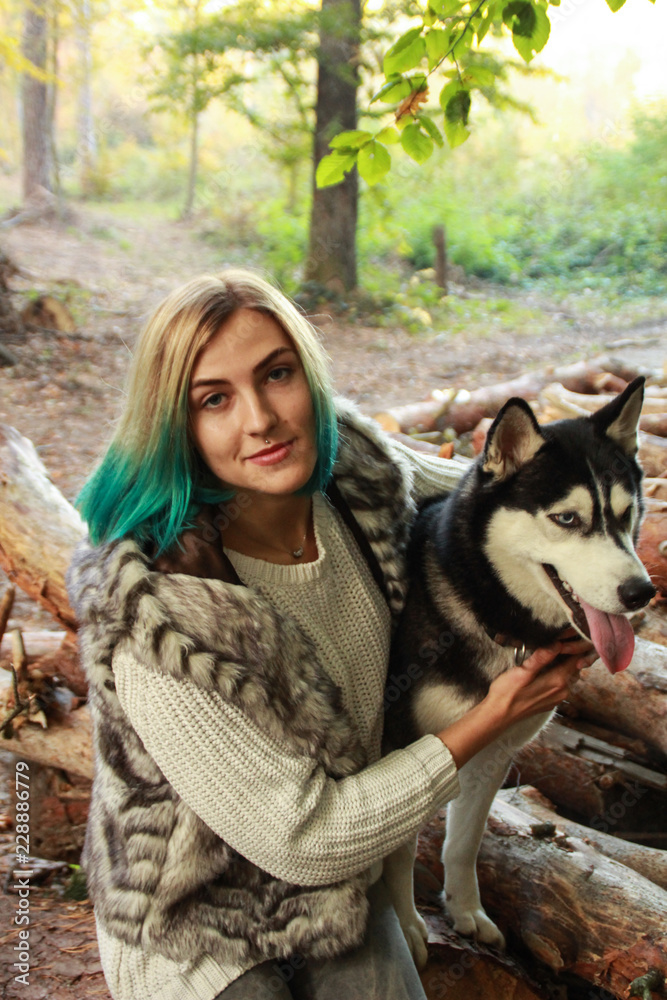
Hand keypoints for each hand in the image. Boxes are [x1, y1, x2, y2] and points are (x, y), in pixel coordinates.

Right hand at [435, 638, 595, 768]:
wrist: (499, 715)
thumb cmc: (507, 692)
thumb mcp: (522, 672)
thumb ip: (541, 658)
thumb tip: (558, 643)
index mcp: (558, 681)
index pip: (576, 659)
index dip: (575, 645)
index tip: (570, 633)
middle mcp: (563, 691)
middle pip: (575, 667)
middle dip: (572, 652)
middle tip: (564, 637)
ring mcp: (558, 698)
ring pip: (569, 675)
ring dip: (566, 663)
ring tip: (556, 649)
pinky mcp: (551, 701)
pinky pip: (563, 684)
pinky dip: (560, 673)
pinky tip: (549, 666)